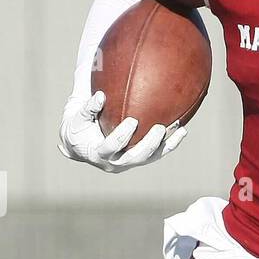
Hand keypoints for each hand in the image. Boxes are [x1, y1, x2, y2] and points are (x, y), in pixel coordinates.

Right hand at [57, 90, 188, 172]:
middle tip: (158, 128)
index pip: (111, 147)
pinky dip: (170, 144)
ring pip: (150, 158)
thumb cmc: (77, 126)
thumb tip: (100, 96)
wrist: (80, 145)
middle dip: (149, 144)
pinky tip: (182, 130)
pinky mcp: (138, 159)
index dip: (122, 136)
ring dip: (165, 145)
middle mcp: (115, 162)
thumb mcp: (76, 116)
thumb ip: (88, 107)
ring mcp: (128, 162)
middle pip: (135, 157)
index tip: (132, 121)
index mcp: (98, 153)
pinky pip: (157, 154)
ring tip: (179, 130)